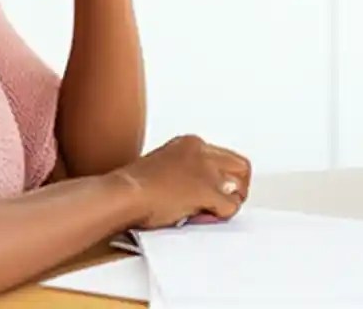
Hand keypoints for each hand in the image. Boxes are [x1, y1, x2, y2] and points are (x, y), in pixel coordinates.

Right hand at [112, 135, 252, 228]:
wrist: (121, 195)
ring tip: (212, 212)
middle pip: (241, 167)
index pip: (223, 157)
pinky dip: (220, 216)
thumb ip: (184, 174)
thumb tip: (198, 193)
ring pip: (240, 186)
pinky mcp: (207, 189)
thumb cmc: (131, 188)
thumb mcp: (162, 168)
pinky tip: (201, 217)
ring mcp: (206, 169)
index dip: (223, 178)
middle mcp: (201, 151)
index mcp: (189, 143)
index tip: (214, 191)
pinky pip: (230, 207)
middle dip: (236, 188)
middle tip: (222, 204)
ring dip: (229, 202)